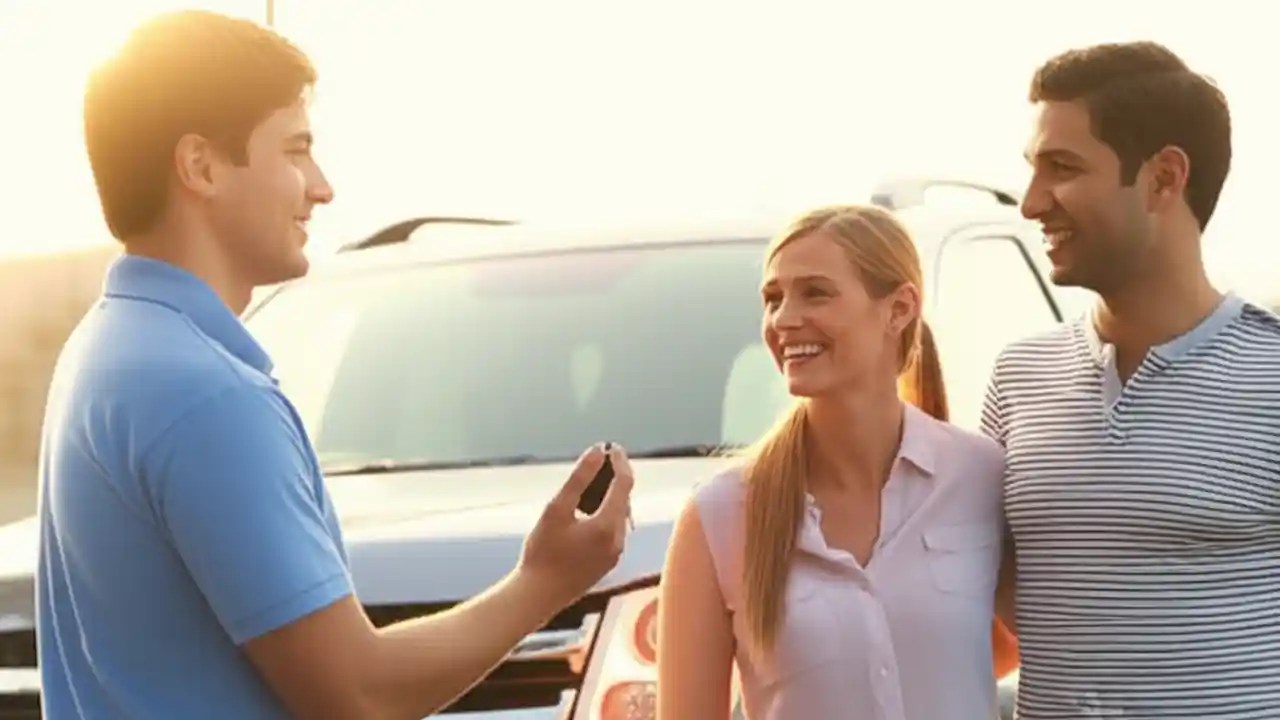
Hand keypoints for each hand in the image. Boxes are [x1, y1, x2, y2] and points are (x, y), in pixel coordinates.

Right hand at [518, 443, 634, 608]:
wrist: (537, 596)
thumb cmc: (542, 552)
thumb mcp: (556, 509)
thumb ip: (579, 478)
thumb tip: (597, 452)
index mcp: (608, 526)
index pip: (624, 483)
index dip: (619, 461)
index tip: (611, 446)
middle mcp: (618, 540)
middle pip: (624, 499)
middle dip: (616, 477)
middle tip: (604, 458)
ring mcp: (615, 554)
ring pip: (620, 515)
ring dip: (611, 496)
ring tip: (596, 479)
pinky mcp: (608, 563)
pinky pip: (614, 530)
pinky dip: (607, 514)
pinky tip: (590, 510)